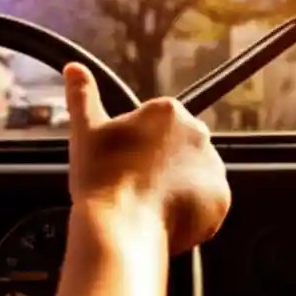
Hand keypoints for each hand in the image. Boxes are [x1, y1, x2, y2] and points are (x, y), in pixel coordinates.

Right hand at [62, 63, 230, 254]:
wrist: (121, 228)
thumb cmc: (101, 179)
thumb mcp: (85, 131)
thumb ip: (82, 95)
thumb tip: (74, 68)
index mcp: (167, 112)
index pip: (157, 123)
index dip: (139, 144)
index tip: (125, 161)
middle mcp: (198, 134)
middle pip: (180, 147)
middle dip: (163, 162)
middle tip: (135, 183)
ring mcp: (213, 167)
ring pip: (194, 174)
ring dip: (178, 184)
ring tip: (148, 203)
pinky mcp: (221, 199)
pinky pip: (207, 203)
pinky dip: (192, 210)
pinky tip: (165, 216)